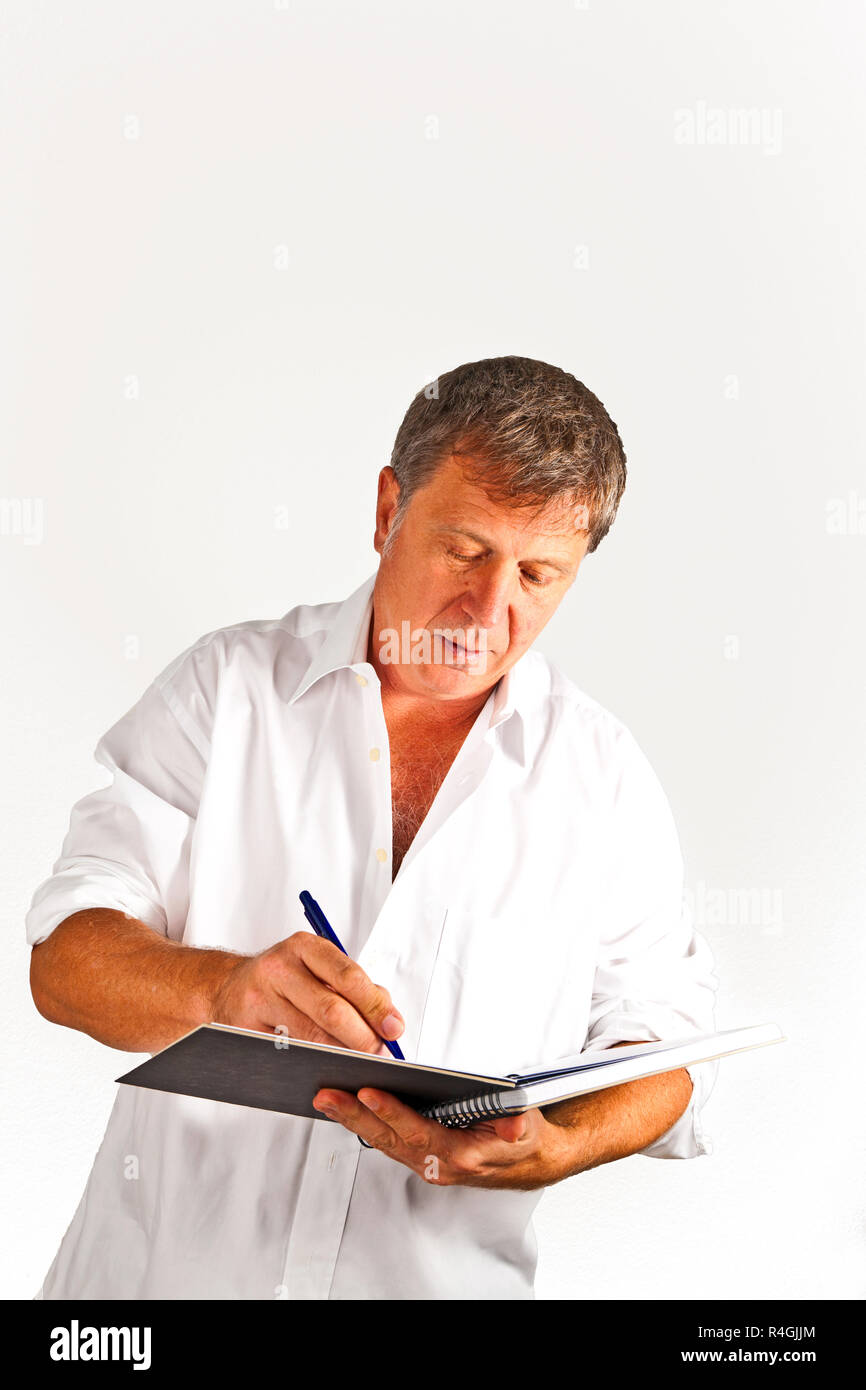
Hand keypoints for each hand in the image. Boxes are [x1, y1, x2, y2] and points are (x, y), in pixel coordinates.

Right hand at [210, 932, 403, 1054]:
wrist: (228, 989)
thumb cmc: (285, 980)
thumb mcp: (317, 967)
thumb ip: (356, 987)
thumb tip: (389, 1020)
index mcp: (303, 947)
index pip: (348, 977)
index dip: (375, 1006)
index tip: (394, 1028)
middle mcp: (278, 969)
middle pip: (331, 1011)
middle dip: (362, 1038)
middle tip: (379, 1053)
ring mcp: (258, 1000)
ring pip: (311, 1038)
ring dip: (342, 1055)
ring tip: (360, 1062)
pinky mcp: (246, 1031)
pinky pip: (290, 1054)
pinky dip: (314, 1064)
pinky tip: (328, 1067)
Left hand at [311, 1086, 578, 1190]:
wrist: (524, 1161)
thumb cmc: (519, 1137)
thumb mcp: (526, 1126)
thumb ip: (517, 1124)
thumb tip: (514, 1125)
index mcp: (460, 1154)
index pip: (418, 1132)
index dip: (392, 1112)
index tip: (368, 1092)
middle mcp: (436, 1163)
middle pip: (389, 1138)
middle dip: (355, 1116)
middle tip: (327, 1094)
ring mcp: (424, 1161)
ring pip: (382, 1140)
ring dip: (351, 1119)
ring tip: (324, 1096)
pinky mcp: (418, 1154)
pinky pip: (385, 1140)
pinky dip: (362, 1123)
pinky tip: (344, 1105)